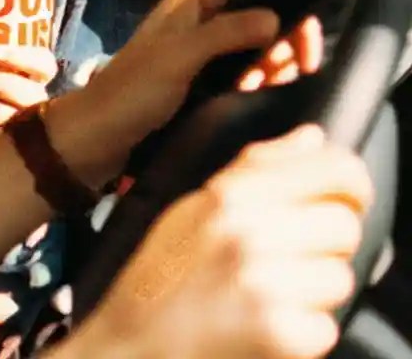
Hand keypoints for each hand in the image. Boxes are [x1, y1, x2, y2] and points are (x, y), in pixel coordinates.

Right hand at [74, 124, 372, 358]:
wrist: (128, 349)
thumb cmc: (155, 282)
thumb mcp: (189, 210)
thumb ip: (253, 169)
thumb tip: (310, 139)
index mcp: (227, 197)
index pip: (333, 169)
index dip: (350, 183)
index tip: (345, 196)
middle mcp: (248, 234)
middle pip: (343, 225)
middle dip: (325, 245)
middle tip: (288, 261)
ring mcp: (265, 285)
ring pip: (338, 277)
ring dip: (313, 292)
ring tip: (269, 296)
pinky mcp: (279, 333)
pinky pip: (325, 325)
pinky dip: (301, 332)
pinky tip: (263, 325)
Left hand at [80, 0, 322, 153]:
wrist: (99, 134)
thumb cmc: (131, 93)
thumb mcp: (180, 57)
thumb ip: (226, 32)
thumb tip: (275, 19)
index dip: (293, 0)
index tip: (310, 40)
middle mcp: (205, 8)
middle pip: (270, 11)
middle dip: (287, 41)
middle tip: (294, 72)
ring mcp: (207, 40)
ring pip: (264, 42)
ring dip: (275, 64)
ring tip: (265, 87)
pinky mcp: (208, 70)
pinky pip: (250, 66)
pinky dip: (260, 80)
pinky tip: (256, 95)